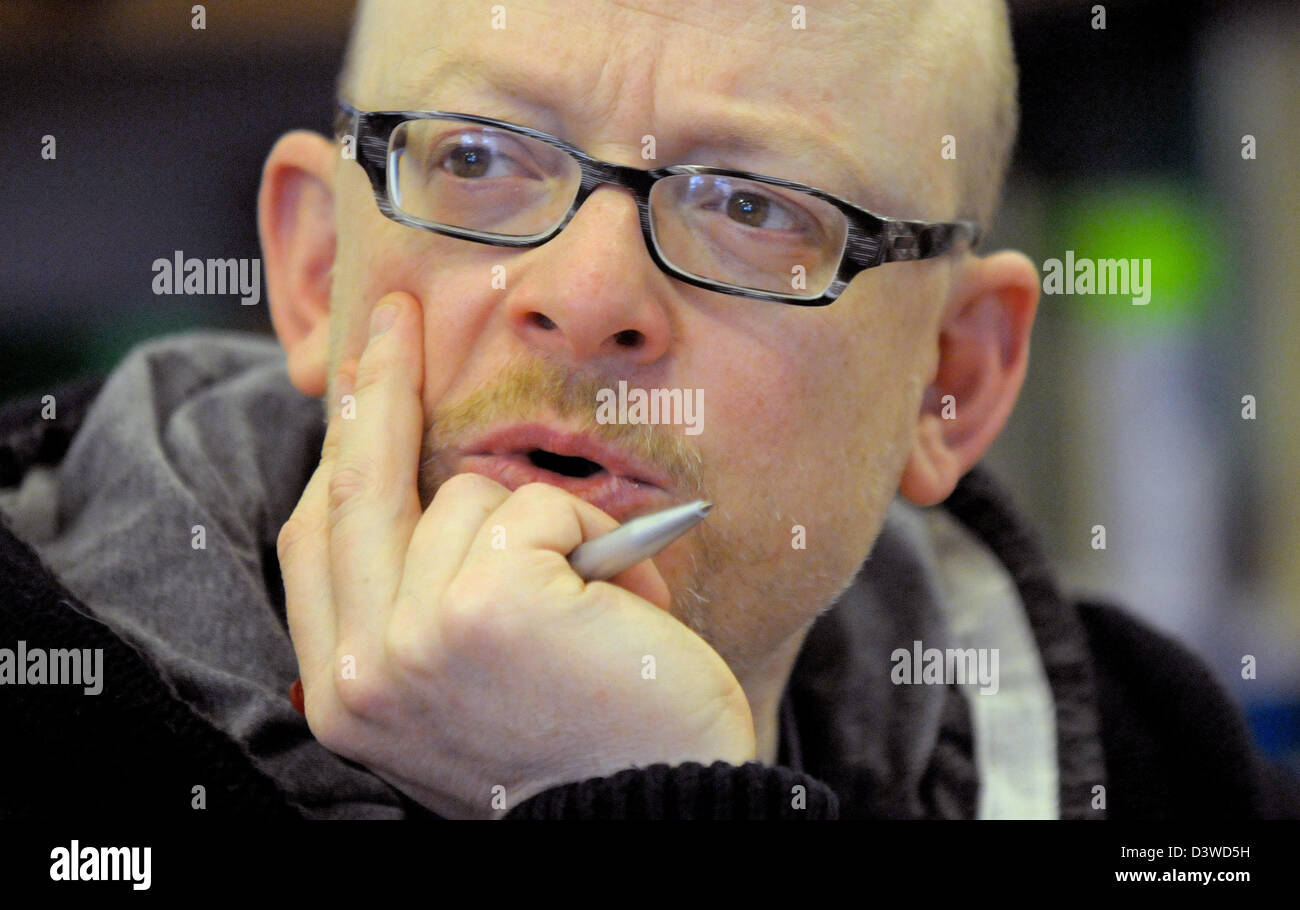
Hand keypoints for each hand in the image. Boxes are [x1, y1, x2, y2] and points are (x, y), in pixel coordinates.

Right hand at [277, 291, 756, 819]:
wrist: (660, 813)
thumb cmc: (591, 736)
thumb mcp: (485, 672)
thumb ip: (435, 593)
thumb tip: (435, 481)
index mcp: (348, 693)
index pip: (316, 539)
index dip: (337, 450)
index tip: (360, 377)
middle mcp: (359, 675)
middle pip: (349, 486)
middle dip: (374, 382)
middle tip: (394, 313)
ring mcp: (413, 642)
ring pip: (465, 493)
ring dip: (548, 522)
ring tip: (607, 602)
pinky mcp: (482, 610)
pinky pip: (534, 506)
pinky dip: (589, 532)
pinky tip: (623, 604)